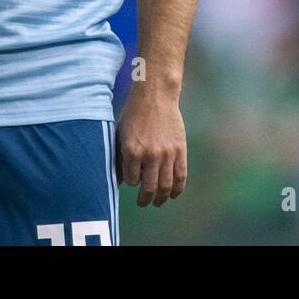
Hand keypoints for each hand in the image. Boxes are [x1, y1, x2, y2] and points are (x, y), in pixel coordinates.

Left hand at [116, 87, 186, 206]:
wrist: (155, 95)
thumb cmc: (134, 113)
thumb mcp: (120, 134)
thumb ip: (119, 158)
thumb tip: (118, 180)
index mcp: (132, 151)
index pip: (131, 181)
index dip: (131, 182)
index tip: (132, 179)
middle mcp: (150, 155)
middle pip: (149, 188)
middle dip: (145, 199)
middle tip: (143, 203)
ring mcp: (167, 153)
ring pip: (165, 186)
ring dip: (161, 198)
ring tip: (158, 201)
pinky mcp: (180, 150)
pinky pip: (180, 176)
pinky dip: (177, 189)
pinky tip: (173, 194)